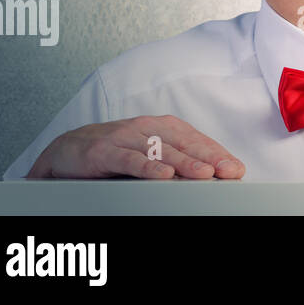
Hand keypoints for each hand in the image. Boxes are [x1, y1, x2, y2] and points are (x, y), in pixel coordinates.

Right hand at [26, 115, 245, 179]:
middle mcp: (147, 128)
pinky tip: (164, 176)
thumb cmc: (115, 152)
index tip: (236, 169)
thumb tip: (209, 175)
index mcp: (162, 128)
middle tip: (230, 171)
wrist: (66, 150)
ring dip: (185, 163)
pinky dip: (148, 167)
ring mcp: (126, 138)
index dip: (217, 153)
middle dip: (210, 157)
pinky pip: (130, 159)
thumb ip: (175, 161)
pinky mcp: (104, 151)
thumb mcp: (149, 154)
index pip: (196, 140)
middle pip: (184, 143)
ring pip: (161, 151)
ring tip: (206, 174)